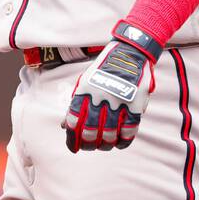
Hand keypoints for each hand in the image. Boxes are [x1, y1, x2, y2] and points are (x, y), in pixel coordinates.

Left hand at [62, 22, 163, 152]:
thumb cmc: (103, 70)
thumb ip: (75, 104)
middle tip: (89, 147)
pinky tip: (119, 143)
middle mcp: (100, 97)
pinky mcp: (134, 105)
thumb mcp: (85, 82)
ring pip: (110, 134)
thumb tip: (64, 126)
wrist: (130, 52)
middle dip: (88, 144)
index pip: (74, 121)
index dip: (72, 138)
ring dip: (105, 145)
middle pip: (91, 131)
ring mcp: (118, 101)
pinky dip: (123, 141)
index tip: (74, 147)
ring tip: (104, 146)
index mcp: (84, 91)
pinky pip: (129, 130)